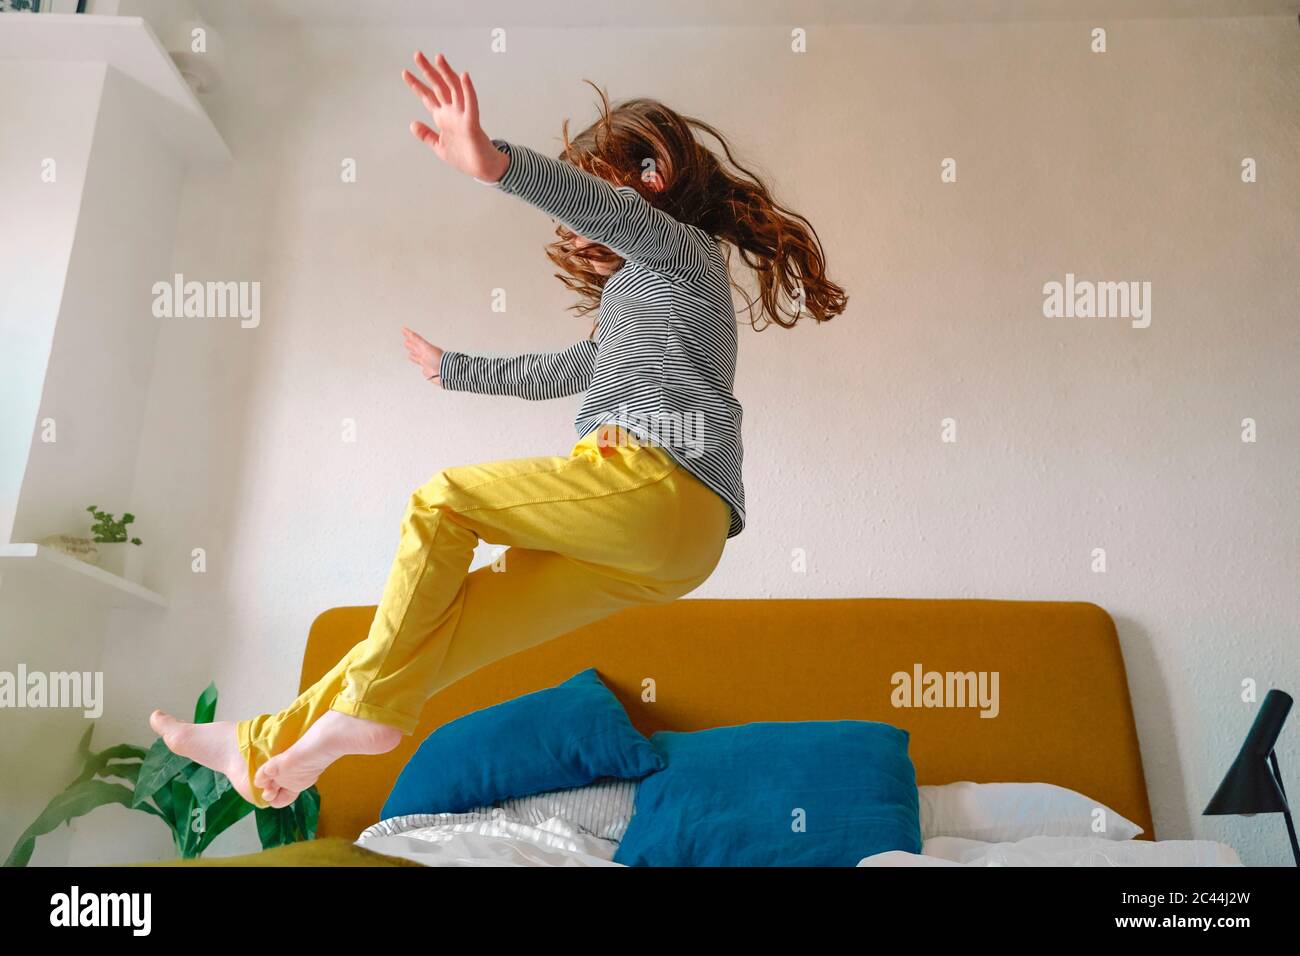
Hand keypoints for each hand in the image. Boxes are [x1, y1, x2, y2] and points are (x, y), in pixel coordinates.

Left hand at [402, 51, 508, 181]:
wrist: (481, 168)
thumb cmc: (464, 157)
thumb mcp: (439, 146)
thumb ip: (426, 135)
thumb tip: (412, 124)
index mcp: (443, 117)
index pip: (428, 96)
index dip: (416, 84)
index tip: (405, 72)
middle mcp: (452, 112)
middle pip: (438, 86)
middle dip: (428, 71)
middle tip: (417, 55)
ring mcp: (462, 115)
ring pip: (454, 88)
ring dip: (446, 73)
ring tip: (438, 58)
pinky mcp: (472, 122)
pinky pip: (471, 103)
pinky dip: (468, 89)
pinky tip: (464, 76)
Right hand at [403, 327, 442, 383]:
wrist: (446, 371)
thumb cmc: (438, 358)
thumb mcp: (426, 347)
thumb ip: (417, 339)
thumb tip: (409, 331)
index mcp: (425, 348)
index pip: (415, 339)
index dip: (409, 334)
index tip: (403, 329)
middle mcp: (426, 355)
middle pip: (416, 349)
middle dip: (411, 346)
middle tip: (406, 342)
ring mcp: (427, 363)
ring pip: (418, 358)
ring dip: (414, 355)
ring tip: (410, 354)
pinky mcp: (429, 370)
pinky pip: (423, 368)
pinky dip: (422, 368)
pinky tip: (421, 366)